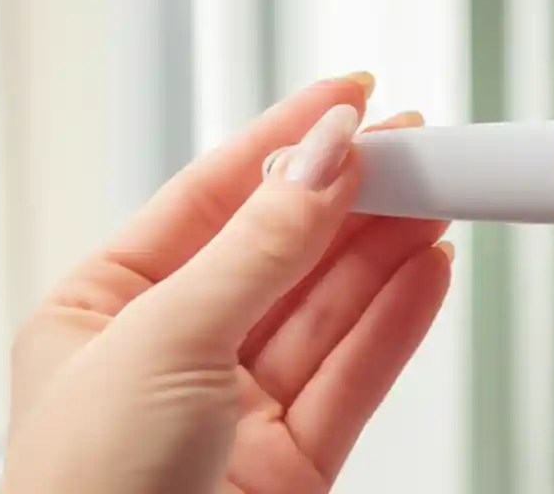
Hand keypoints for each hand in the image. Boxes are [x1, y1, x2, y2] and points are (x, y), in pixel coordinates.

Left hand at [3, 74, 452, 493]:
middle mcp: (176, 350)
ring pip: (331, 307)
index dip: (286, 141)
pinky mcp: (296, 458)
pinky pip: (357, 372)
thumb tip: (322, 160)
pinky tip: (433, 269)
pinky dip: (401, 321)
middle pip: (285, 250)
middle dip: (353, 195)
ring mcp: (240, 406)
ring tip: (445, 195)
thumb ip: (259, 249)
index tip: (350, 96)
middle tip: (420, 147)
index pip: (212, 198)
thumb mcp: (164, 340)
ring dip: (390, 249)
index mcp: (107, 307)